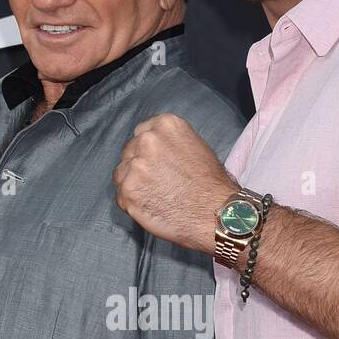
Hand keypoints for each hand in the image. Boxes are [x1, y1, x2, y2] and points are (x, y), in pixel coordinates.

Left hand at [113, 113, 235, 253]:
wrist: (217, 214)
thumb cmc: (212, 185)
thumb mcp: (196, 146)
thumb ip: (170, 143)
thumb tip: (156, 152)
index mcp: (166, 125)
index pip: (142, 133)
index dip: (147, 152)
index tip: (154, 164)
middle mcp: (148, 140)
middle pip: (129, 152)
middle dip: (138, 168)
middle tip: (157, 184)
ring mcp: (136, 165)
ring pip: (121, 174)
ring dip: (133, 185)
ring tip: (156, 197)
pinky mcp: (128, 190)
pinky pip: (121, 196)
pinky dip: (132, 204)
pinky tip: (152, 208)